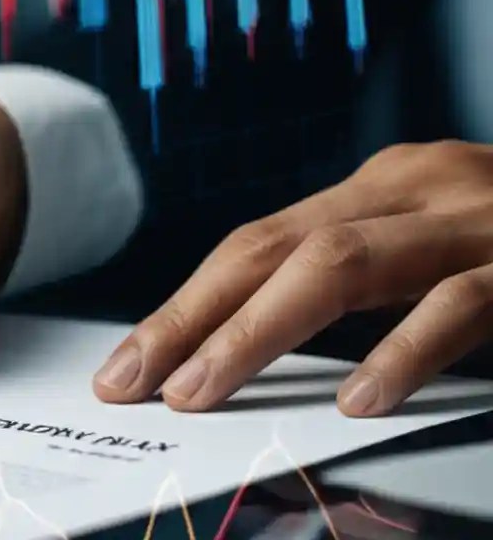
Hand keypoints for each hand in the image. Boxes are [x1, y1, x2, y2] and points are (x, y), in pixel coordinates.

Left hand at [93, 140, 492, 416]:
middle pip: (272, 248)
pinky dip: (404, 352)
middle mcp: (415, 189)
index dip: (184, 304)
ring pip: (342, 264)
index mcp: (379, 188)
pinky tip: (359, 399)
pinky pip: (461, 304)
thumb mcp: (428, 251)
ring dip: (259, 332)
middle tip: (133, 380)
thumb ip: (354, 285)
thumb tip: (240, 344)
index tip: (130, 363)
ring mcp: (476, 220)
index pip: (254, 243)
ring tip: (201, 391)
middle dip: (191, 317)